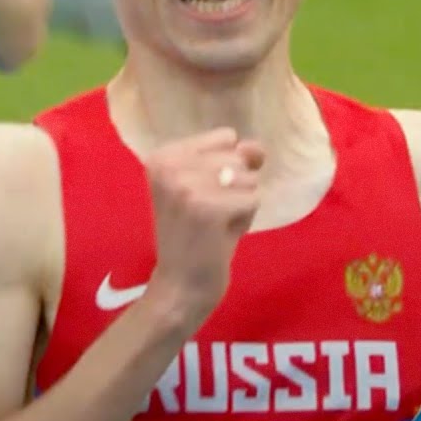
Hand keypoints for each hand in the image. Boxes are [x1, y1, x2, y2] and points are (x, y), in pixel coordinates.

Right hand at [144, 128, 265, 325]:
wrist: (180, 284)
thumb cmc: (196, 234)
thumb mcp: (210, 186)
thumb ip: (235, 158)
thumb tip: (257, 147)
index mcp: (162, 155)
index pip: (225, 137)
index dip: (226, 168)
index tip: (201, 196)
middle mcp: (169, 165)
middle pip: (238, 157)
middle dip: (235, 187)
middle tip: (209, 214)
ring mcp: (186, 186)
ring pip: (249, 178)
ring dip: (242, 203)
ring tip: (216, 224)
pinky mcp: (208, 209)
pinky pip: (254, 199)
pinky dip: (245, 219)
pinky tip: (221, 234)